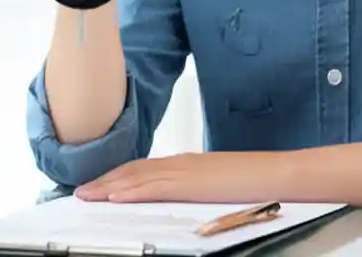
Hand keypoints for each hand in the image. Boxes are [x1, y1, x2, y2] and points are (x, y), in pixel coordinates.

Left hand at [74, 152, 285, 203]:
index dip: (117, 176)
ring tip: (86, 195)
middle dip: (105, 180)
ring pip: (137, 177)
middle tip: (81, 192)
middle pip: (133, 170)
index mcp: (186, 164)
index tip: (98, 185)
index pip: (143, 169)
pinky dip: (131, 191)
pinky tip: (114, 197)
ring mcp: (185, 171)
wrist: (280, 173)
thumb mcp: (217, 185)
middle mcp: (180, 163)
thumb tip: (179, 197)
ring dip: (108, 186)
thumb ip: (195, 188)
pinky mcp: (192, 183)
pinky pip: (155, 188)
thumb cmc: (255, 182)